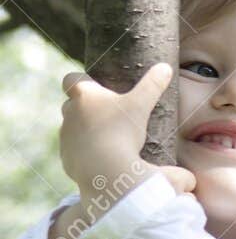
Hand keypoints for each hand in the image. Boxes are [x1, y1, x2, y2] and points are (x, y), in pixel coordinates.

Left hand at [59, 61, 194, 206]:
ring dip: (83, 133)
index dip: (80, 81)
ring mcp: (65, 137)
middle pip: (70, 105)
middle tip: (105, 118)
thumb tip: (166, 67)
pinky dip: (83, 155)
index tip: (92, 87)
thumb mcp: (141, 106)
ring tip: (105, 142)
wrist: (107, 171)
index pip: (71, 79)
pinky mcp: (66, 158)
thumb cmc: (122, 132)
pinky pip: (72, 153)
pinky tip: (98, 160)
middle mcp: (69, 113)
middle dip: (84, 110)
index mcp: (83, 95)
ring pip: (71, 130)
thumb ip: (152, 85)